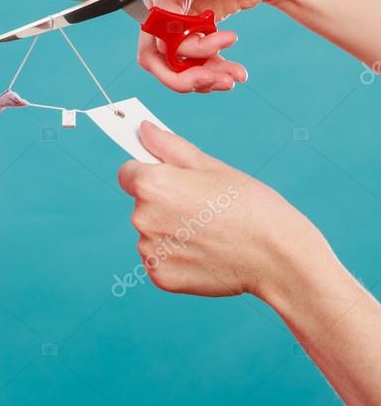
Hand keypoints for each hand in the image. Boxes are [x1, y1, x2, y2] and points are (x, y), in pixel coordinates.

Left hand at [117, 121, 319, 298]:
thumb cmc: (250, 205)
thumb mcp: (211, 166)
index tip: (172, 181)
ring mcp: (150, 250)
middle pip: (141, 204)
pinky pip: (160, 259)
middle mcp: (142, 217)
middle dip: (164, 203)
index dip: (149, 173)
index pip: (128, 172)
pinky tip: (206, 254)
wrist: (277, 258)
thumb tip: (143, 129)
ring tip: (209, 233)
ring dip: (170, 231)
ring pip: (151, 233)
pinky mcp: (159, 275)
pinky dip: (177, 257)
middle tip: (204, 209)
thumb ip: (168, 146)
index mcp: (151, 185)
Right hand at [138, 0, 293, 92]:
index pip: (158, 25)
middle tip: (214, 80)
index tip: (222, 41)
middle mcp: (165, 6)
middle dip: (182, 74)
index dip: (183, 41)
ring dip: (201, 78)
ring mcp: (178, 23)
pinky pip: (191, 64)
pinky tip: (232, 74)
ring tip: (233, 78)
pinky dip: (209, 74)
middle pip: (155, 54)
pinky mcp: (193, 34)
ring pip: (174, 65)